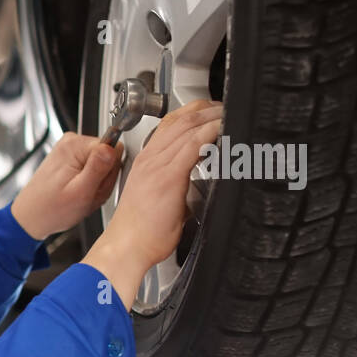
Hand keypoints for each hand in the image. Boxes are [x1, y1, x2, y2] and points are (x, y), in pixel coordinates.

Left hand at [10, 132, 124, 240]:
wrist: (31, 217)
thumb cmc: (51, 209)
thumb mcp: (80, 192)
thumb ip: (99, 168)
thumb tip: (113, 147)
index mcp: (75, 145)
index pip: (114, 150)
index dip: (109, 174)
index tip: (96, 187)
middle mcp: (72, 142)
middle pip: (109, 157)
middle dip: (102, 181)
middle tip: (87, 194)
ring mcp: (70, 150)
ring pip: (103, 165)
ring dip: (96, 185)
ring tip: (80, 195)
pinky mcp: (70, 159)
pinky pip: (93, 170)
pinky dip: (89, 185)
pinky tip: (77, 193)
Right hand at [83, 99, 223, 308]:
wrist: (126, 247)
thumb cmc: (140, 232)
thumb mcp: (158, 200)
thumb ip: (174, 186)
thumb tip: (192, 187)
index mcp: (146, 162)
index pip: (170, 124)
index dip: (194, 113)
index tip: (212, 114)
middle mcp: (150, 159)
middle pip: (180, 118)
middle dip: (207, 108)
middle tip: (226, 108)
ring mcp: (157, 165)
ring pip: (188, 125)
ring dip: (212, 116)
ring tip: (230, 114)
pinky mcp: (168, 176)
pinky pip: (194, 143)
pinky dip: (212, 131)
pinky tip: (224, 129)